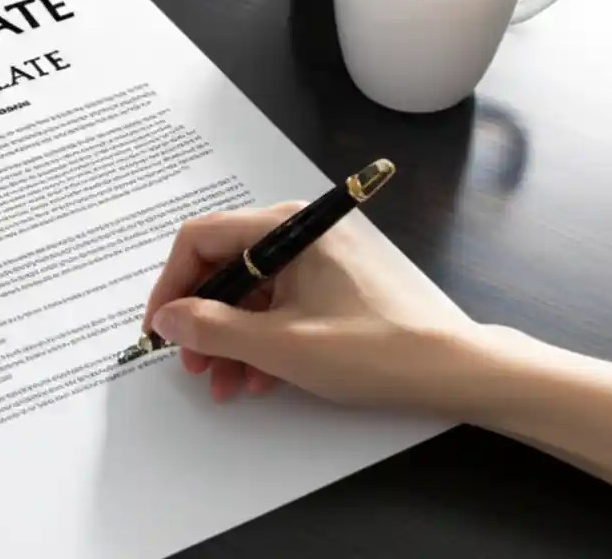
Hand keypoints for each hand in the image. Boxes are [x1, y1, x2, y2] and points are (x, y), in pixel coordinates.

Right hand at [143, 202, 502, 415]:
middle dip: (201, 320)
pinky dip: (260, 339)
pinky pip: (278, 304)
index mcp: (288, 227)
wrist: (451, 369)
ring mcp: (317, 257)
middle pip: (224, 266)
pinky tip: (259, 378)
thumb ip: (214, 329)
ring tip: (225, 384)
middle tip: (192, 364)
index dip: (171, 284)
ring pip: (249, 292)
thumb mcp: (281, 345)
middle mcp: (300, 231)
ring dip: (229, 338)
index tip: (160, 326)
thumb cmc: (376, 349)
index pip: (201, 238)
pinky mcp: (331, 282)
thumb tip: (168, 319)